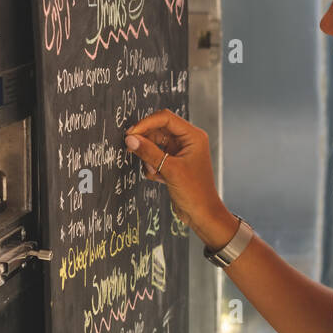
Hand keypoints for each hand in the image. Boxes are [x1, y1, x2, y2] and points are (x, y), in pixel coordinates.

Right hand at [124, 109, 233, 246]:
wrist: (201, 214)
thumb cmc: (194, 192)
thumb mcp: (169, 170)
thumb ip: (148, 152)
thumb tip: (130, 139)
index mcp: (193, 136)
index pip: (165, 118)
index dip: (146, 123)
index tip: (131, 134)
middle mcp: (187, 141)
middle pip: (158, 130)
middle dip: (146, 142)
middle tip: (133, 150)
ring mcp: (180, 152)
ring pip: (154, 144)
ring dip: (148, 158)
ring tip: (153, 172)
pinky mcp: (173, 163)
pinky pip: (155, 157)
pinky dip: (152, 166)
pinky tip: (158, 178)